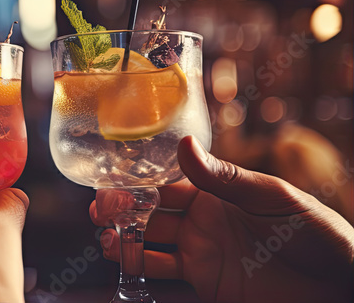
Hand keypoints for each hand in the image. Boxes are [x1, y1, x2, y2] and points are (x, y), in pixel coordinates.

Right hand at [91, 136, 353, 301]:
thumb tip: (183, 144)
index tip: (110, 180)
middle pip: (150, 212)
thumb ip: (224, 177)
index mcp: (218, 192)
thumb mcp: (272, 196)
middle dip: (121, 209)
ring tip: (104, 236)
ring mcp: (202, 252)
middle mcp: (204, 220)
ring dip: (124, 238)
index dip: (136, 181)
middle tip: (99, 209)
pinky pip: (163, 272)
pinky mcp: (205, 282)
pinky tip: (121, 260)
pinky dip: (139, 267)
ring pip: (150, 242)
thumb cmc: (316, 232)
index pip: (167, 182)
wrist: (336, 284)